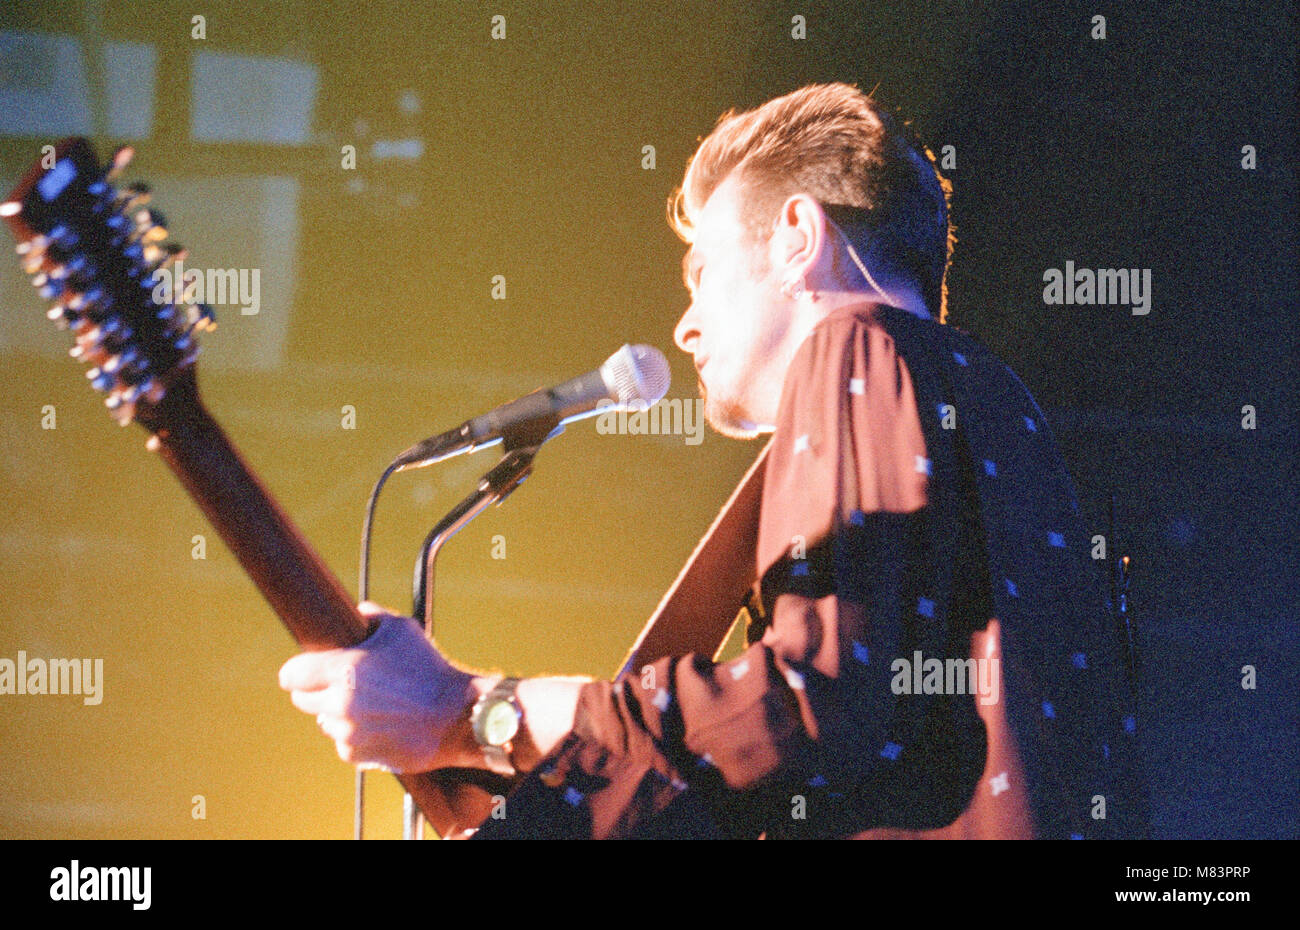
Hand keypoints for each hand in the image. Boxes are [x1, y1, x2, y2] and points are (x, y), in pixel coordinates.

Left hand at [278, 602, 475, 772]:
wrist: (457, 715)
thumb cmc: (430, 669)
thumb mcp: (403, 630)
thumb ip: (373, 617)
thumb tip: (358, 612)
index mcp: (343, 670)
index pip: (291, 675)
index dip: (297, 670)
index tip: (303, 670)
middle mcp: (339, 703)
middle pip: (302, 699)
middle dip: (318, 690)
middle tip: (342, 684)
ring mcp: (347, 732)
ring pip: (324, 722)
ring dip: (337, 715)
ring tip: (369, 706)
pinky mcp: (358, 755)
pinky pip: (343, 744)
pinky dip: (355, 736)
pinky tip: (380, 724)